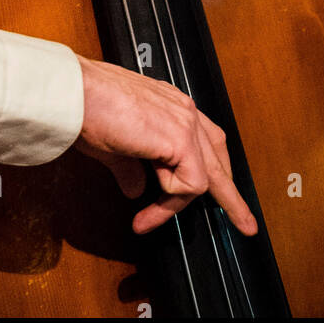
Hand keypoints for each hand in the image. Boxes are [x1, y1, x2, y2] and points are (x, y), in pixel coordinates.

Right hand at [73, 55, 257, 238]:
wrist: (78, 95)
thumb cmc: (87, 110)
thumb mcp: (114, 146)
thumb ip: (131, 168)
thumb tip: (137, 189)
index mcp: (170, 105)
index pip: (199, 142)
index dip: (188, 178)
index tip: (162, 201)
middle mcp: (183, 110)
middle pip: (218, 157)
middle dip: (231, 194)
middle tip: (245, 221)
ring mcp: (185, 122)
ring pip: (210, 175)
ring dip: (199, 205)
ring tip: (228, 227)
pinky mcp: (181, 140)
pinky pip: (190, 185)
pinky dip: (171, 205)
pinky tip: (149, 213)